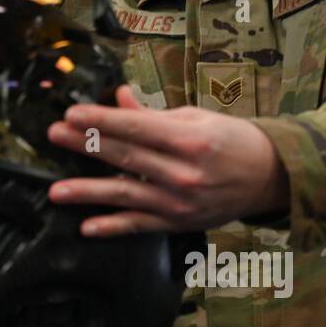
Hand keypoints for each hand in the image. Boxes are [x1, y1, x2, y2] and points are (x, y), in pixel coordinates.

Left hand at [45, 85, 288, 236]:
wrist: (271, 178)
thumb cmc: (233, 141)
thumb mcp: (196, 118)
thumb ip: (152, 114)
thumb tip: (119, 98)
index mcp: (189, 139)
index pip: (137, 128)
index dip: (102, 120)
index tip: (73, 113)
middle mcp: (184, 172)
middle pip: (126, 157)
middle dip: (86, 145)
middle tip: (55, 135)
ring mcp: (180, 201)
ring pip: (127, 195)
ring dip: (88, 193)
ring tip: (57, 191)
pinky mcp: (178, 222)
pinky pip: (140, 225)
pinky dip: (113, 227)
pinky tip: (88, 228)